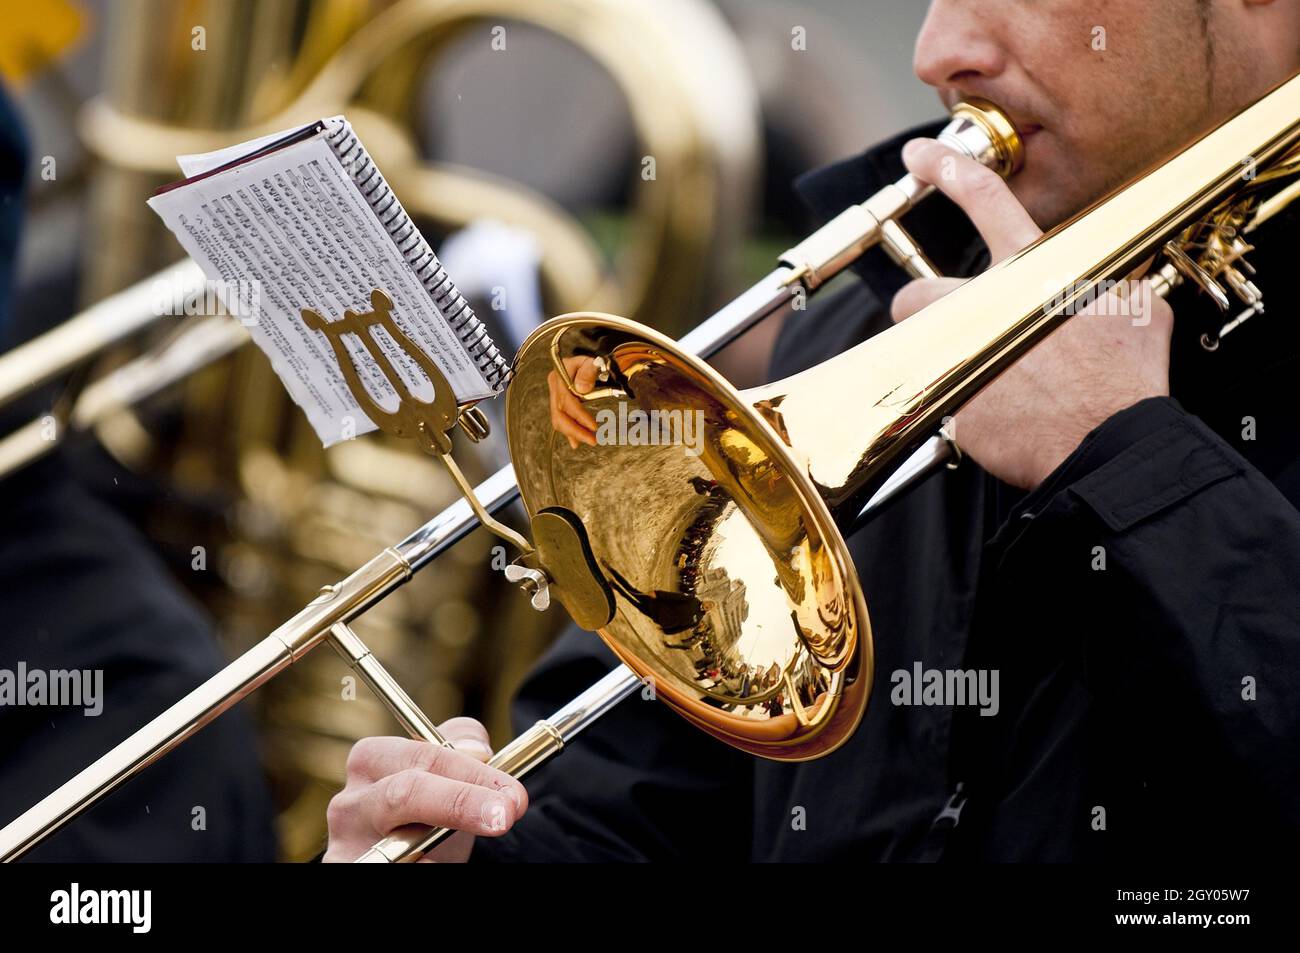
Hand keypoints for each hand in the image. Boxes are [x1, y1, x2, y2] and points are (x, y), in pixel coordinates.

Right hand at [323, 718, 527, 862]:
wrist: (408, 856)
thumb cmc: (428, 811)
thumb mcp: (444, 773)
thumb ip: (459, 743)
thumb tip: (475, 749)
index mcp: (371, 760)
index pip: (425, 755)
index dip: (473, 773)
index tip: (512, 795)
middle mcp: (349, 802)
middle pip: (405, 792)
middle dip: (462, 801)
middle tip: (505, 814)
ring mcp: (344, 844)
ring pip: (392, 844)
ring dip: (437, 848)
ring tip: (477, 836)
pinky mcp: (345, 870)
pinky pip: (387, 868)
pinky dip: (422, 866)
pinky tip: (436, 863)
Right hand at [549, 356, 600, 448]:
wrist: (585, 363)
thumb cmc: (590, 362)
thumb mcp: (591, 362)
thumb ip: (587, 372)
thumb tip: (582, 389)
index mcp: (559, 378)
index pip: (566, 402)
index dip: (579, 416)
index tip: (594, 427)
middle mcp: (554, 389)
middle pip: (559, 414)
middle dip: (575, 430)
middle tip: (593, 440)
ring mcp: (555, 397)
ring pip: (558, 420)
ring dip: (573, 433)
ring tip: (590, 441)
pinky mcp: (559, 404)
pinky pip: (561, 420)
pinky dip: (569, 432)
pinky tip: (576, 443)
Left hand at [891, 138, 1173, 489]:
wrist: (1105, 444)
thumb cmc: (1124, 381)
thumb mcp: (1135, 310)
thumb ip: (1107, 284)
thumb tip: (1109, 281)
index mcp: (1036, 271)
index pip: (986, 200)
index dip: (948, 167)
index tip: (921, 153)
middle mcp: (987, 304)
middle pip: (917, 293)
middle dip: (930, 310)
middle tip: (962, 330)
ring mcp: (959, 351)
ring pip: (915, 344)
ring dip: (935, 354)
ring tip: (975, 376)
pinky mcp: (946, 400)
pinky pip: (933, 394)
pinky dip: (956, 403)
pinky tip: (994, 416)